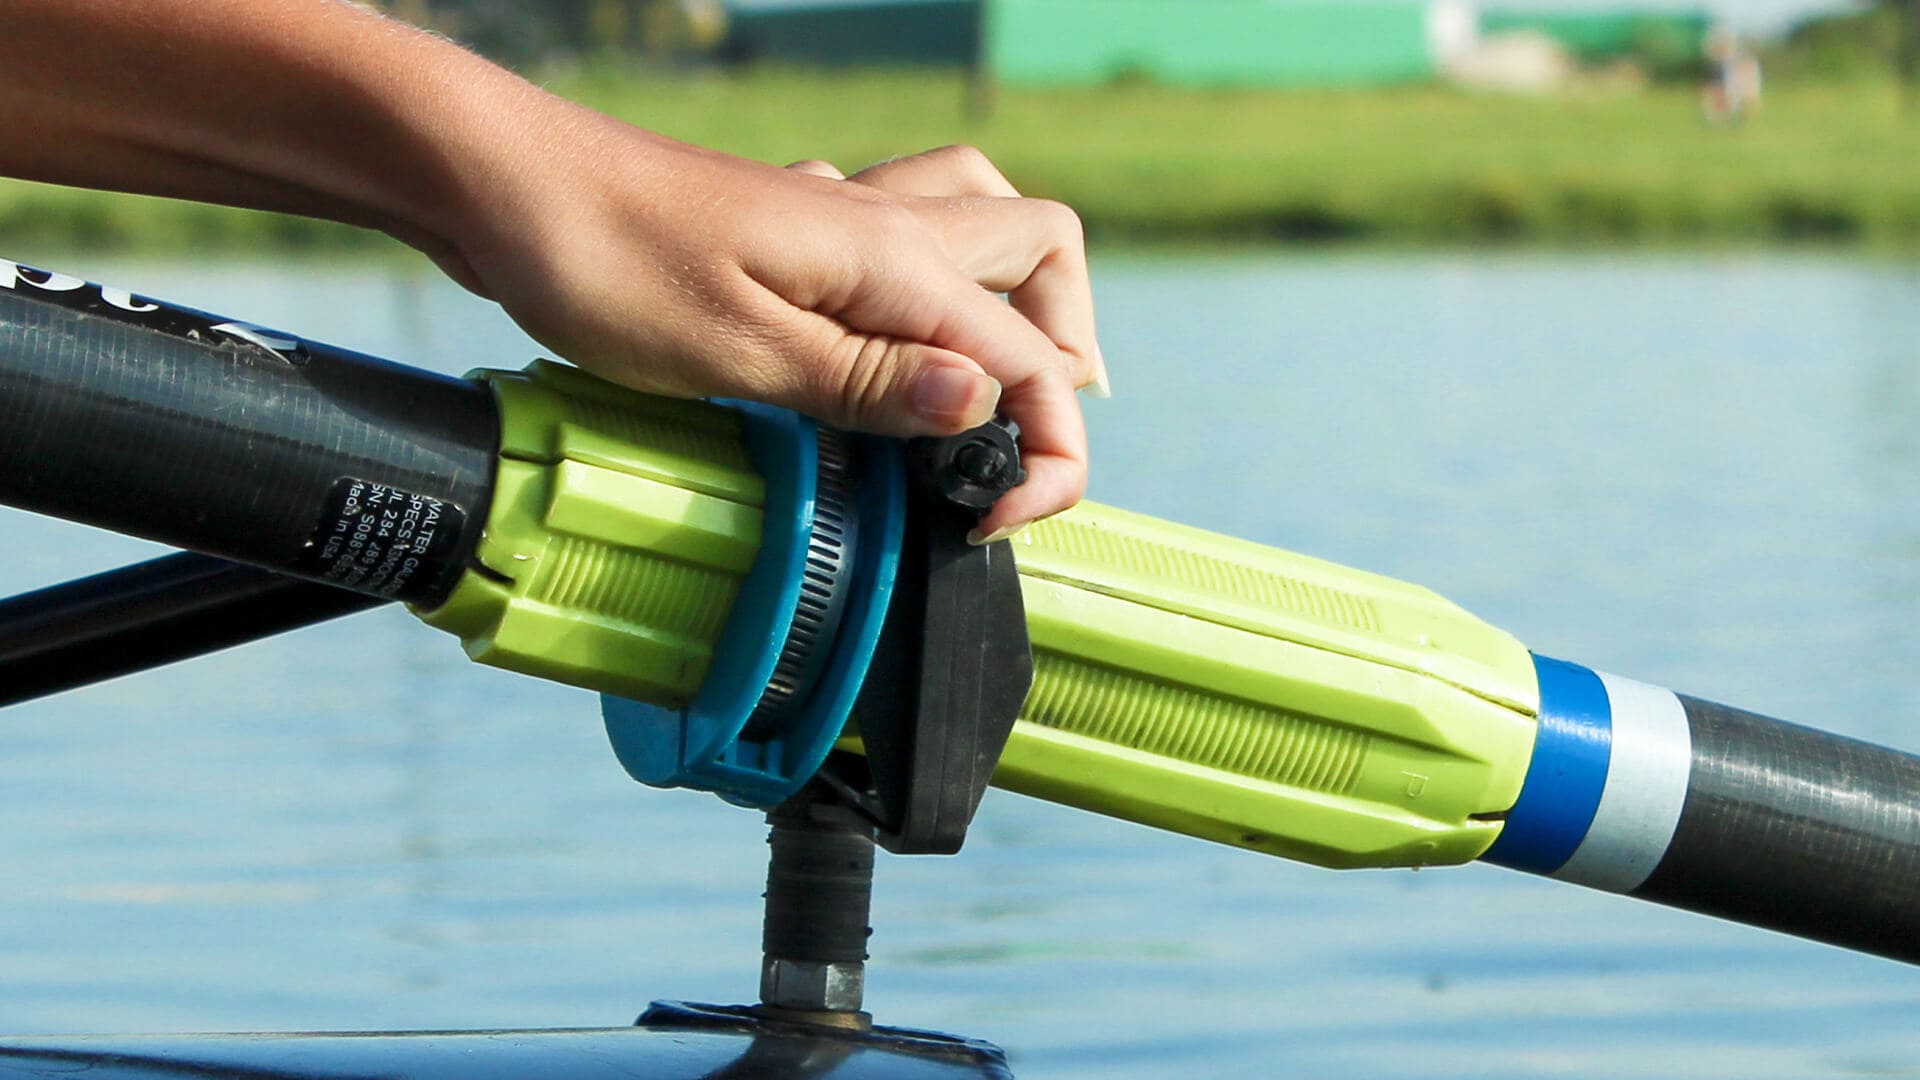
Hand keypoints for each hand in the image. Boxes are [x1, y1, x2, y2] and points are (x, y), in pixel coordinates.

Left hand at [427, 103, 1100, 539]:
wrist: (503, 182)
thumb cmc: (606, 262)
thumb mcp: (740, 351)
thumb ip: (869, 383)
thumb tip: (987, 406)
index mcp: (893, 261)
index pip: (1034, 356)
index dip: (1047, 450)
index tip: (987, 519)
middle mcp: (887, 226)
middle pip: (1044, 257)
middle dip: (1061, 355)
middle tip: (1010, 447)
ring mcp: (842, 218)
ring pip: (984, 225)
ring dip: (1011, 301)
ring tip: (984, 389)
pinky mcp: (797, 228)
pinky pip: (904, 232)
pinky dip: (926, 286)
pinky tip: (878, 339)